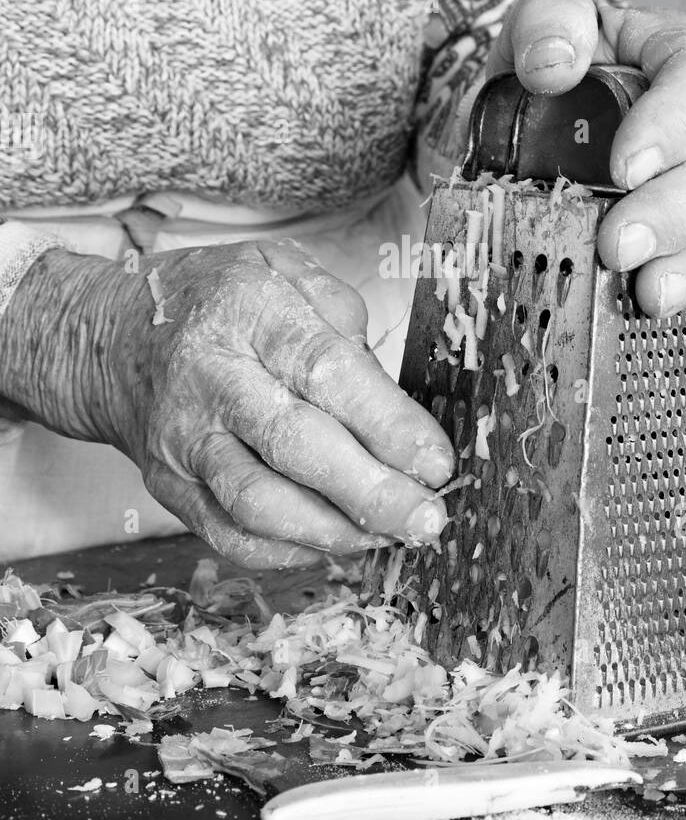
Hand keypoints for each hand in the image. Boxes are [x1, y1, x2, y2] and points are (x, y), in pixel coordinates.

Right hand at [0, 242, 452, 566]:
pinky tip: (334, 547)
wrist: (114, 339)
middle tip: (427, 522)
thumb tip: (386, 388)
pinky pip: (228, 534)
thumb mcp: (281, 268)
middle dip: (371, 493)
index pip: (327, 373)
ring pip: (258, 502)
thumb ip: (341, 315)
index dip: (387, 424)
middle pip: (296, 446)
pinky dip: (286, 552)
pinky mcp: (171, 487)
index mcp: (251, 314)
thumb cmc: (217, 303)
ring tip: (389, 538)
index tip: (437, 462)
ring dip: (332, 531)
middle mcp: (213, 379)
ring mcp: (186, 440)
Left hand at [489, 0, 685, 360]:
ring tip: (650, 297)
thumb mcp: (530, 33)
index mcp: (673, 64)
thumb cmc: (540, 84)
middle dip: (676, 214)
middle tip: (617, 246)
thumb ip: (544, 26)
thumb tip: (554, 65)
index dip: (676, 122)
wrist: (520, 137)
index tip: (626, 165)